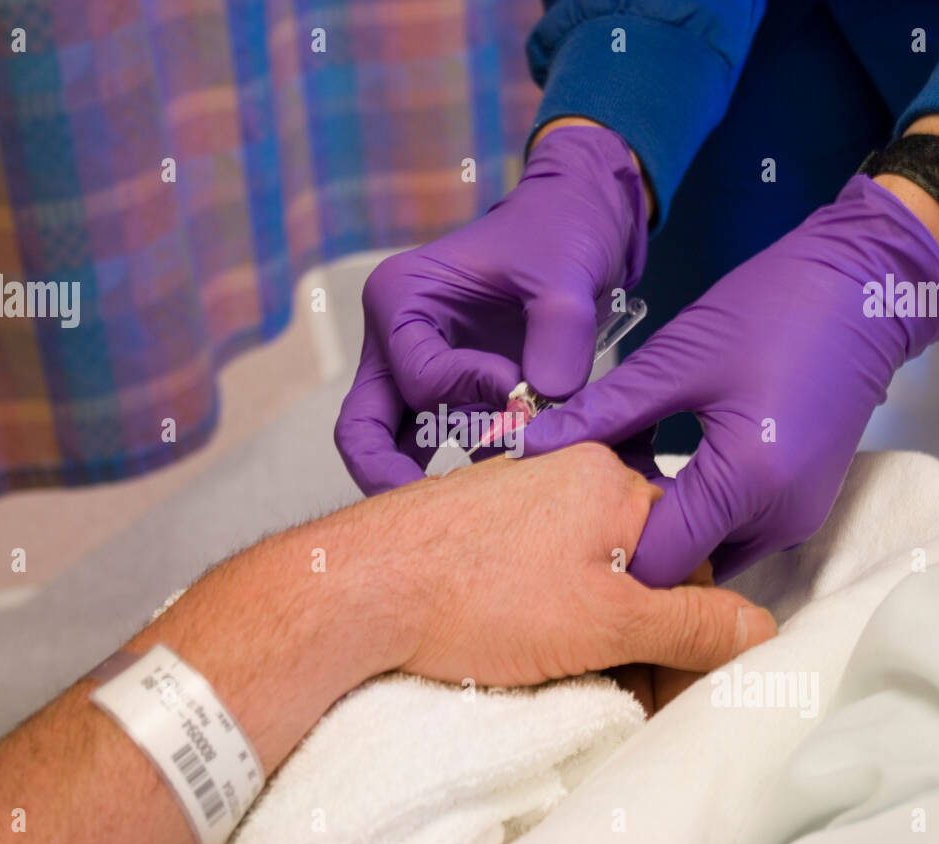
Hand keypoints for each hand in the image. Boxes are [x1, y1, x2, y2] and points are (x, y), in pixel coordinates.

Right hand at [334, 124, 647, 494]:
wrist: (577, 221)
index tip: (526, 389)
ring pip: (387, 445)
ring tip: (474, 518)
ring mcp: (411, 367)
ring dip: (424, 482)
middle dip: (389, 478)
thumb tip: (546, 403)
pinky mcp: (443, 391)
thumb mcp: (565, 274)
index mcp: (400, 298)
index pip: (420, 377)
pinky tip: (495, 495)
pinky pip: (429, 445)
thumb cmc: (560, 232)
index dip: (474, 392)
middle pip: (361, 427)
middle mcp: (392, 337)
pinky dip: (456, 472)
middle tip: (432, 527)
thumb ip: (558, 335)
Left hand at [360, 443, 775, 686]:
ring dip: (590, 626)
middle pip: (638, 565)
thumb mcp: (605, 624)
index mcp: (611, 482)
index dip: (688, 627)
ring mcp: (519, 493)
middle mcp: (567, 473)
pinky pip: (538, 566)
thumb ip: (692, 626)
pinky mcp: (479, 518)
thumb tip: (760, 631)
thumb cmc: (473, 594)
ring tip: (558, 667)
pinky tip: (517, 642)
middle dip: (636, 631)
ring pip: (587, 570)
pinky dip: (543, 609)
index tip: (667, 676)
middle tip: (615, 684)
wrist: (357, 586)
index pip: (691, 557)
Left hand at [522, 174, 938, 585]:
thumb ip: (603, 412)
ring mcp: (796, 520)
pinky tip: (661, 474)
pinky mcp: (800, 506)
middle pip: (683, 564)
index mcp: (746, 484)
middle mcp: (778, 521)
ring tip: (618, 483)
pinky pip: (733, 532)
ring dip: (664, 528)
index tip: (563, 518)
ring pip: (707, 552)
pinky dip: (695, 516)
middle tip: (582, 499)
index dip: (605, 546)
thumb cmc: (770, 311)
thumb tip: (530, 443)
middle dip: (631, 538)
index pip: (658, 560)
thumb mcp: (676, 360)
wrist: (865, 288)